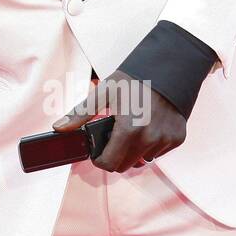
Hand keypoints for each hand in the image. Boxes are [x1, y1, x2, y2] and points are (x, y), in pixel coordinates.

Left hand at [52, 69, 187, 172]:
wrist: (167, 69)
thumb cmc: (133, 80)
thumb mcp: (103, 93)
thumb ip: (80, 114)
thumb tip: (58, 128)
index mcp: (130, 130)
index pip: (110, 164)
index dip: (99, 159)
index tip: (97, 151)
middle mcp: (150, 139)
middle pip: (125, 166)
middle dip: (114, 156)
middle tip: (111, 138)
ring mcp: (166, 140)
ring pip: (142, 161)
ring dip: (132, 152)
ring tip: (129, 131)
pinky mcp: (177, 139)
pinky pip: (157, 153)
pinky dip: (149, 146)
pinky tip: (146, 128)